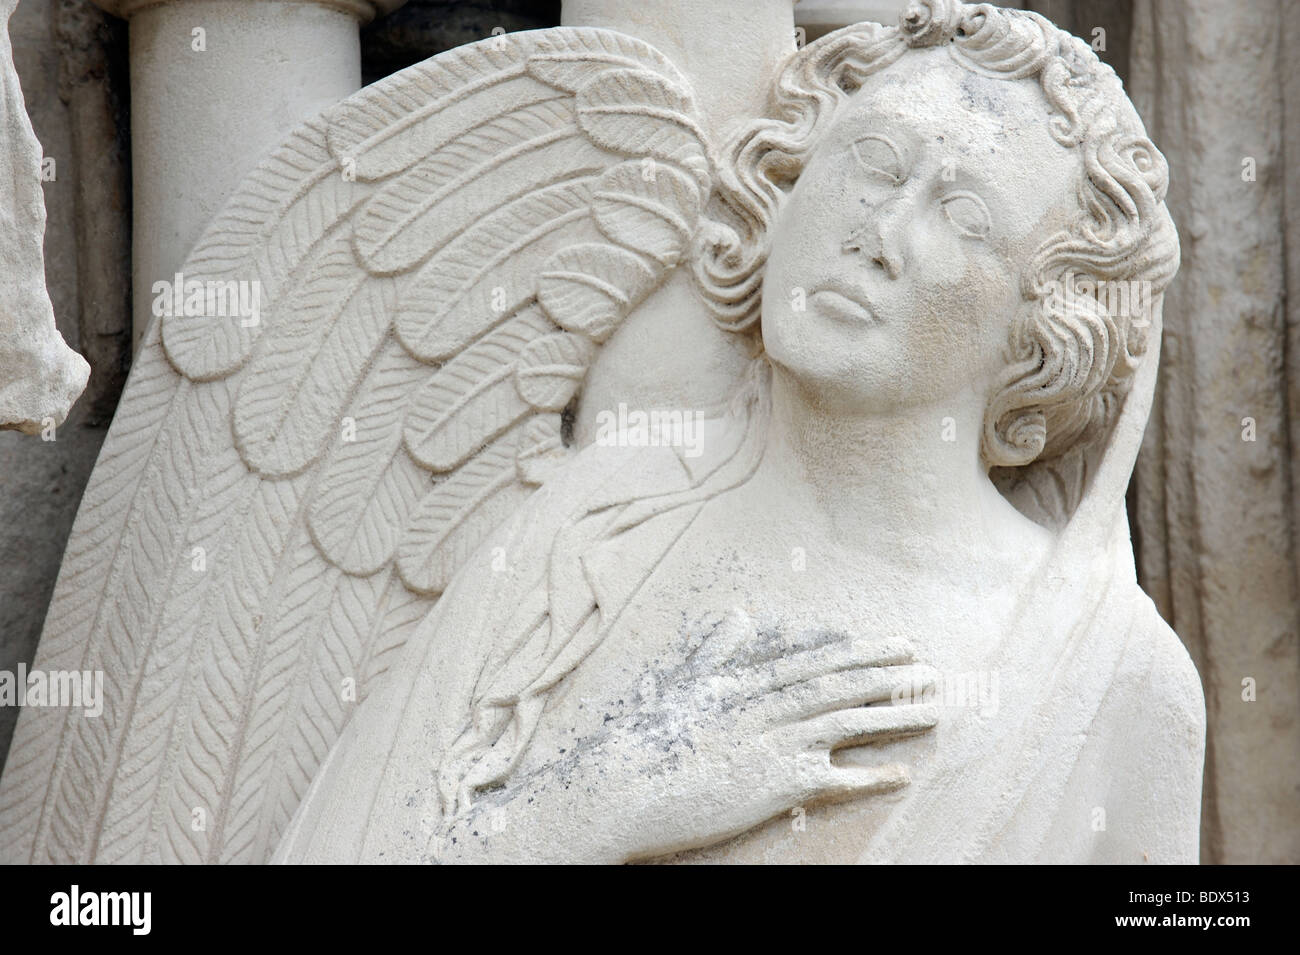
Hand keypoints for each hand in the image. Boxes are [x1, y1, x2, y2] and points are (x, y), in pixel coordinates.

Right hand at [576, 607, 938, 860]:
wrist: (626, 788)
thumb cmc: (647, 740)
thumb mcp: (685, 684)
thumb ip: (717, 651)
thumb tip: (738, 612)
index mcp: (747, 684)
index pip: (816, 663)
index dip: (862, 653)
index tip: (898, 645)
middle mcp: (767, 708)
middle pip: (840, 685)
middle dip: (890, 674)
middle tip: (930, 668)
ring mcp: (774, 744)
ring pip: (848, 722)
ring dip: (894, 715)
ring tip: (933, 709)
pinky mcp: (776, 784)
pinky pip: (836, 779)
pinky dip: (871, 776)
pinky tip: (902, 773)